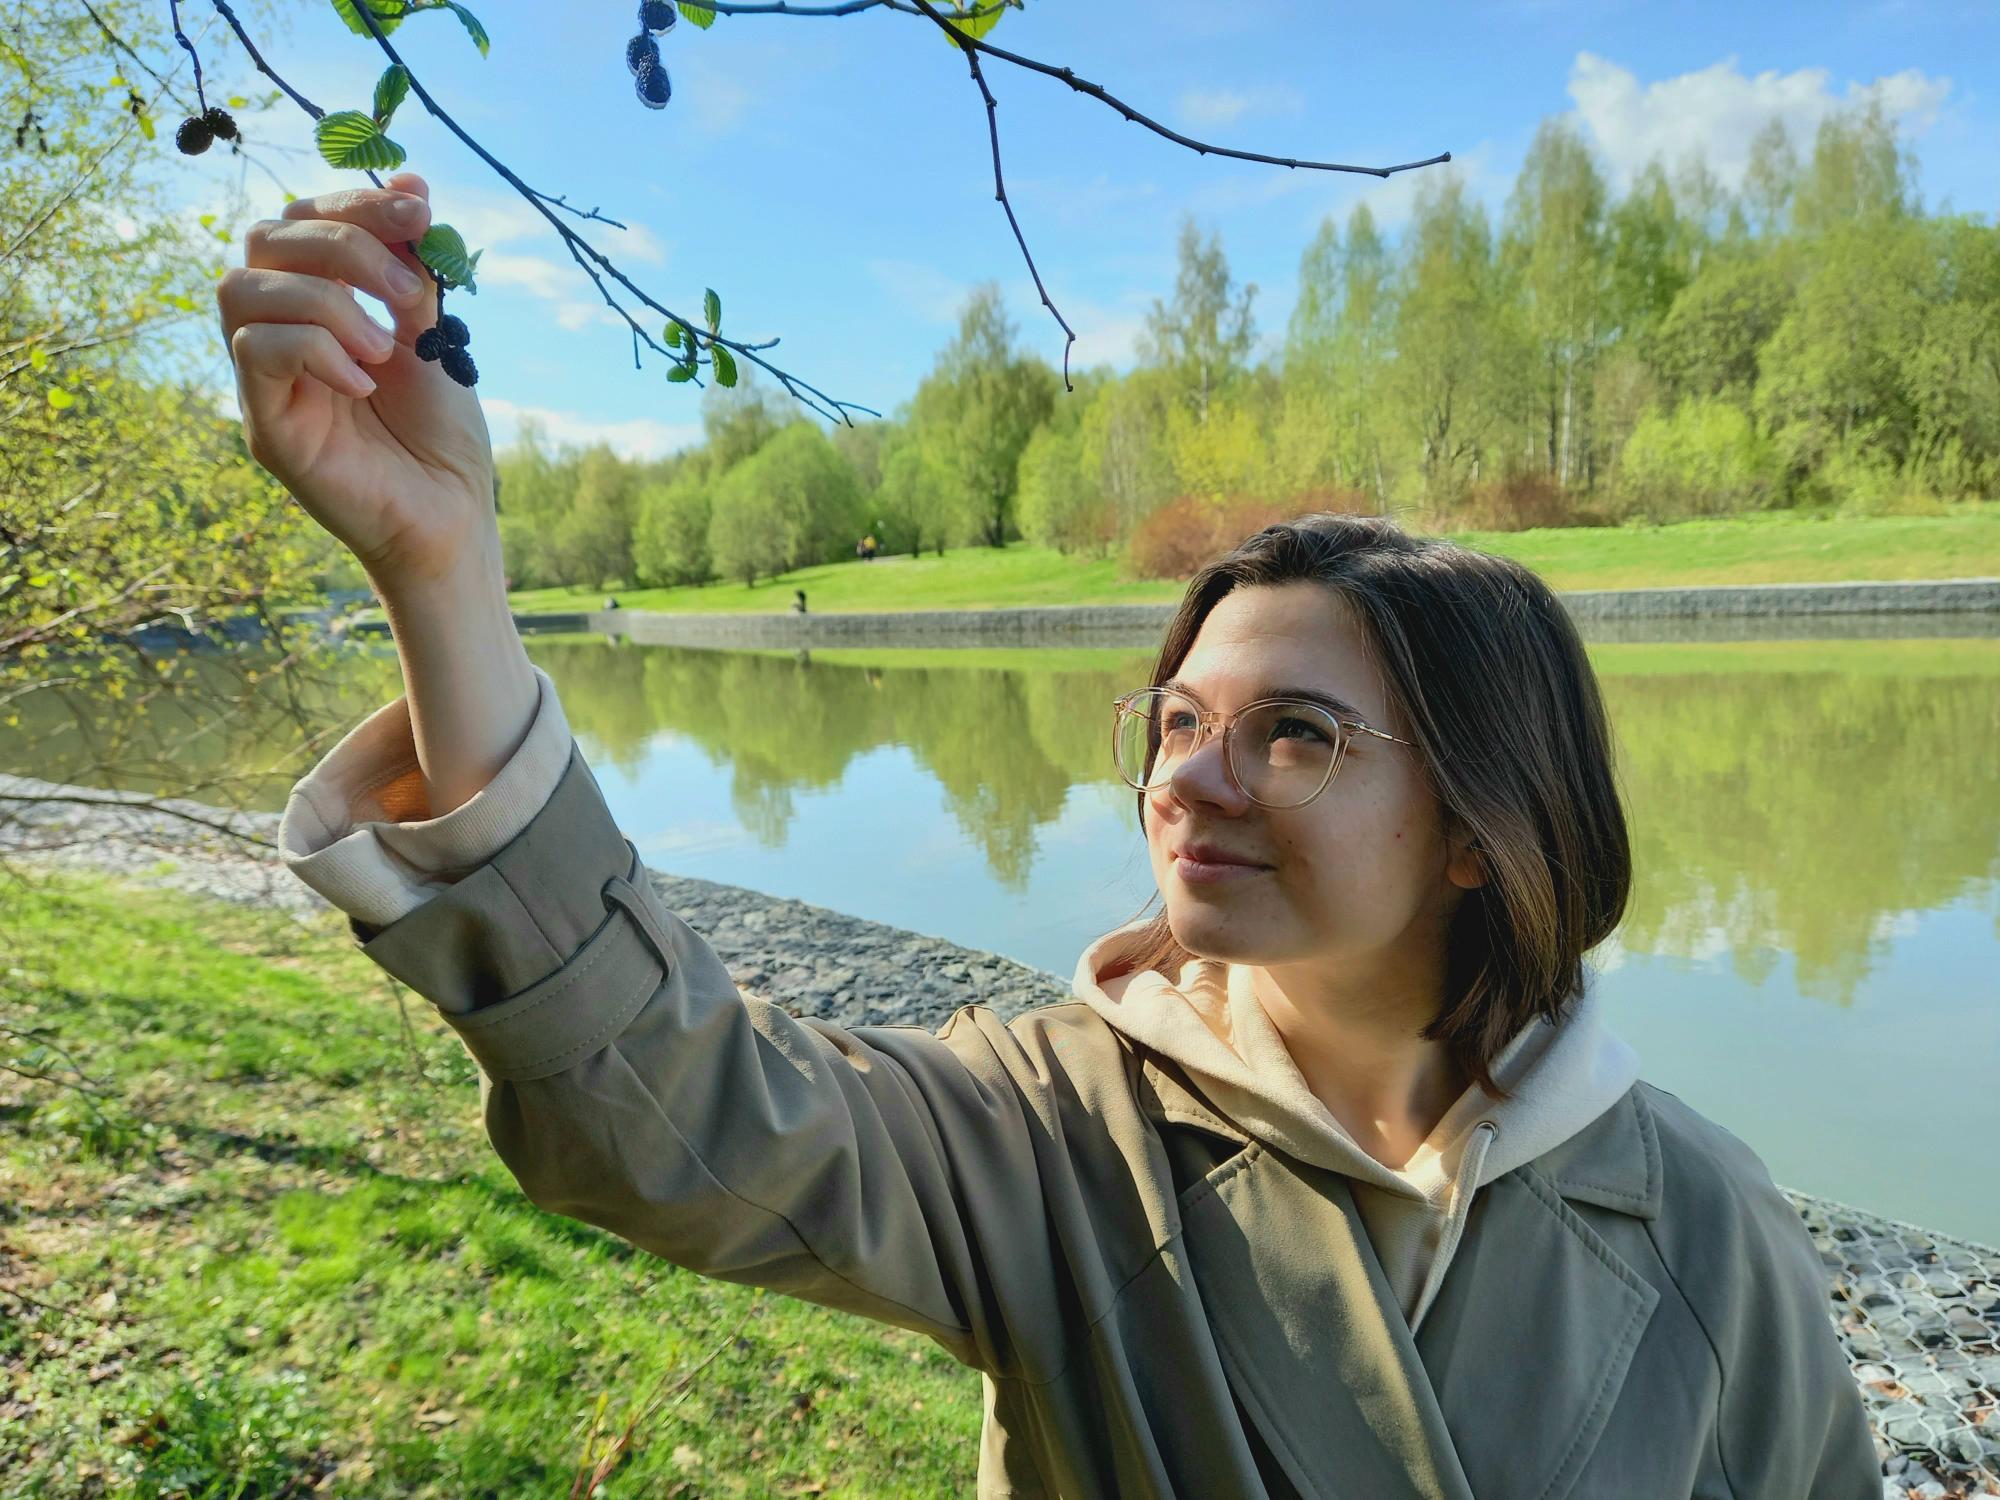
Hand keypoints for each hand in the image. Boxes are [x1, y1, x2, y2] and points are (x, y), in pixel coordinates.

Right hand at [219, 171, 497, 591]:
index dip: (355, 202)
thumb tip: (410, 181)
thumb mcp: (437, 335)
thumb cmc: (442, 435)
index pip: (302, 219)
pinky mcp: (265, 425)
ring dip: (326, 301)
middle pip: (263, 238)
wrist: (452, 517)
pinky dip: (316, 350)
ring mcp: (264, 379)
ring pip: (241, 288)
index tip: (419, 213)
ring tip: (385, 348)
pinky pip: (255, 351)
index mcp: (317, 303)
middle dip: (344, 245)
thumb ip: (416, 269)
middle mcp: (279, 332)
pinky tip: (363, 384)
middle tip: (412, 298)